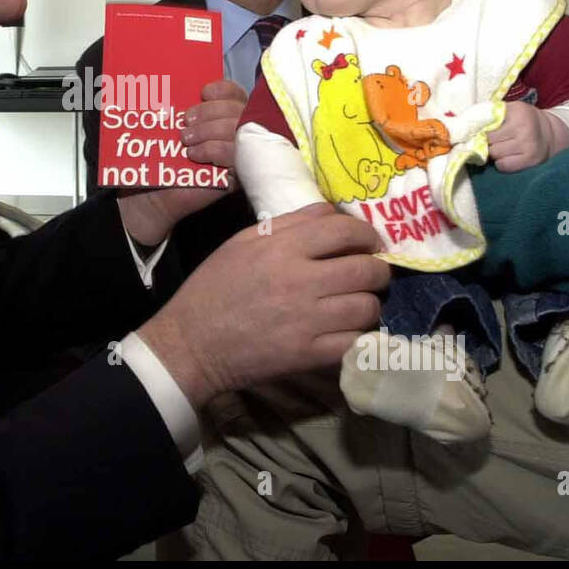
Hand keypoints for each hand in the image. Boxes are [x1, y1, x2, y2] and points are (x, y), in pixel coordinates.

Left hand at [118, 79, 247, 244]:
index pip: (237, 94)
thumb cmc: (161, 157)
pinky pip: (237, 155)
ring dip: (209, 130)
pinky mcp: (239, 176)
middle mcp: (237, 133)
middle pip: (240, 110)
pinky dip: (214, 150)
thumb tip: (174, 78)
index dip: (224, 90)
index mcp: (224, 117)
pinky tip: (193, 155)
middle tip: (185, 120)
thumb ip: (180, 105)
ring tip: (185, 140)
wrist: (153, 193)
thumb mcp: (169, 124)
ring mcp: (241, 154)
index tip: (203, 92)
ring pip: (240, 130)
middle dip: (211, 111)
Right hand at [136, 203, 388, 407]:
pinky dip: (357, 338)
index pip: (344, 230)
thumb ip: (289, 224)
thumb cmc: (214, 287)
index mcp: (281, 248)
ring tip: (357, 306)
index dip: (366, 235)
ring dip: (368, 305)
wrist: (191, 343)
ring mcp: (307, 320)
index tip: (369, 244)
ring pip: (367, 308)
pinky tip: (347, 333)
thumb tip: (331, 213)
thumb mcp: (242, 242)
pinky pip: (354, 343)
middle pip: (366, 270)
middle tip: (371, 276)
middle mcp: (300, 280)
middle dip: (377, 271)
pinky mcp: (307, 355)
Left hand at [487, 101, 568, 172]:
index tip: (481, 131)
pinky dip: (502, 163)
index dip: (481, 129)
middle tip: (494, 140)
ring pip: (495, 154)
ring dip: (494, 153)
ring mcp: (529, 146)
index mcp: (518, 112)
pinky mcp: (531, 161)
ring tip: (502, 147)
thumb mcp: (509, 109)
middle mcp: (525, 128)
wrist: (549, 133)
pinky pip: (503, 166)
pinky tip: (508, 156)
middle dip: (488, 142)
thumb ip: (489, 113)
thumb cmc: (522, 120)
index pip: (487, 124)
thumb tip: (464, 124)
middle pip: (489, 141)